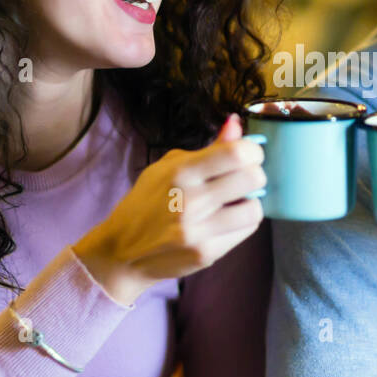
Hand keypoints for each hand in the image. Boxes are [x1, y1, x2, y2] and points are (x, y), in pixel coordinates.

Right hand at [73, 114, 264, 303]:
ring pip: (254, 209)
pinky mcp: (206, 253)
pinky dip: (241, 223)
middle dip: (254, 175)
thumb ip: (208, 149)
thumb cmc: (147, 203)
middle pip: (253, 179)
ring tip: (235, 202)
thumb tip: (236, 123)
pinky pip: (245, 232)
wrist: (122, 251)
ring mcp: (198, 230)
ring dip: (250, 203)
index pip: (236, 153)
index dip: (252, 151)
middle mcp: (190, 201)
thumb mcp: (168, 168)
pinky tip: (225, 220)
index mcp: (180, 172)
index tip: (249, 154)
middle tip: (244, 178)